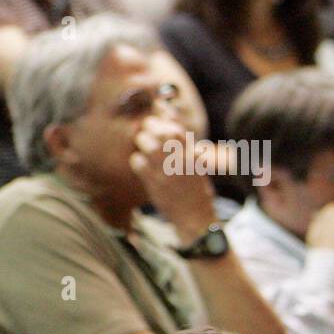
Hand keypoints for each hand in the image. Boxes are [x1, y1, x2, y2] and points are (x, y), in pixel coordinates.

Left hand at [129, 114, 215, 240]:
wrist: (194, 217)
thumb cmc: (196, 191)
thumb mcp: (197, 166)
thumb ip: (187, 148)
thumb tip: (175, 130)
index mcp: (193, 154)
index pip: (176, 128)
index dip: (163, 118)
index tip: (156, 116)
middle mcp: (181, 159)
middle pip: (161, 132)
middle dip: (149, 127)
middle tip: (144, 130)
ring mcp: (167, 170)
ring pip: (149, 145)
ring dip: (141, 142)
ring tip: (141, 146)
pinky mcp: (154, 182)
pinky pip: (138, 163)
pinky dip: (136, 161)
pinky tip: (139, 164)